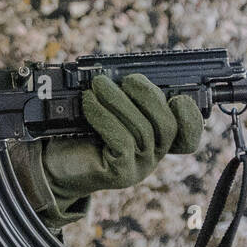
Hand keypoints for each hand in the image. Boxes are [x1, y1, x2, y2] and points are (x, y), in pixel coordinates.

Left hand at [9, 73, 203, 227]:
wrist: (56, 162)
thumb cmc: (83, 131)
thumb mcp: (109, 110)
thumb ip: (127, 96)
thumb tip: (129, 72)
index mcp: (158, 139)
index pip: (189, 135)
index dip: (191, 117)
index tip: (177, 98)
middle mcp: (154, 156)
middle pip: (168, 126)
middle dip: (148, 95)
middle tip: (126, 79)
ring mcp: (139, 167)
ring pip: (142, 130)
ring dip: (118, 100)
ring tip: (98, 85)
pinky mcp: (121, 174)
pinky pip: (121, 140)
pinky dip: (104, 116)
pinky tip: (89, 103)